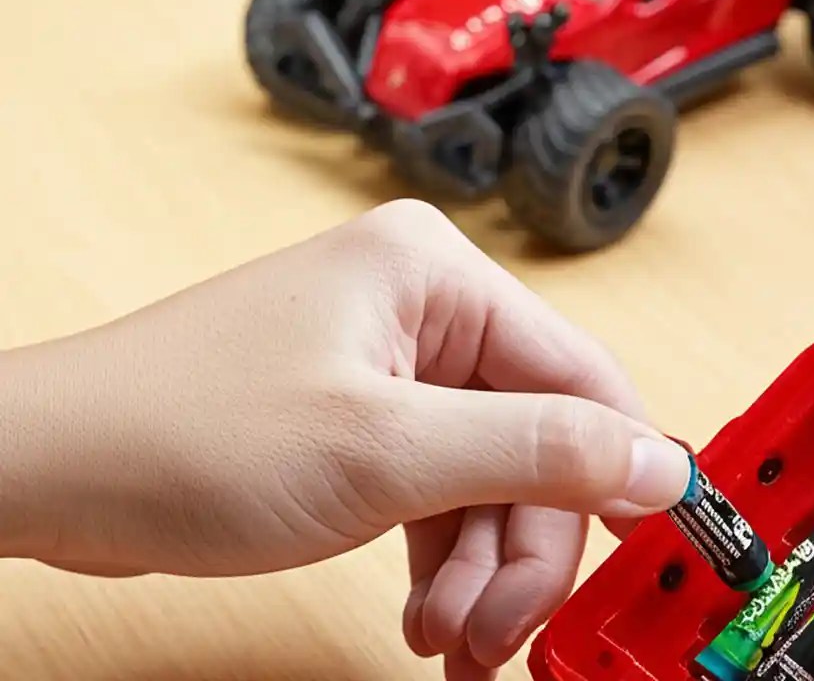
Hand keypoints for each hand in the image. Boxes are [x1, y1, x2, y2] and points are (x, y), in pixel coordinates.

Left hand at [0, 200, 693, 677]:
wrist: (51, 472)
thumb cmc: (182, 431)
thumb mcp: (385, 453)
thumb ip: (535, 451)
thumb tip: (653, 461)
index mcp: (436, 276)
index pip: (580, 374)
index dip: (616, 468)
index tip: (646, 546)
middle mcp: (421, 309)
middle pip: (536, 441)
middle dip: (522, 548)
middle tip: (497, 629)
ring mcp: (390, 367)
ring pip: (490, 478)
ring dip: (481, 569)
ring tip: (448, 637)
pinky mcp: (363, 419)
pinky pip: (441, 491)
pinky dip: (443, 559)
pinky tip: (426, 614)